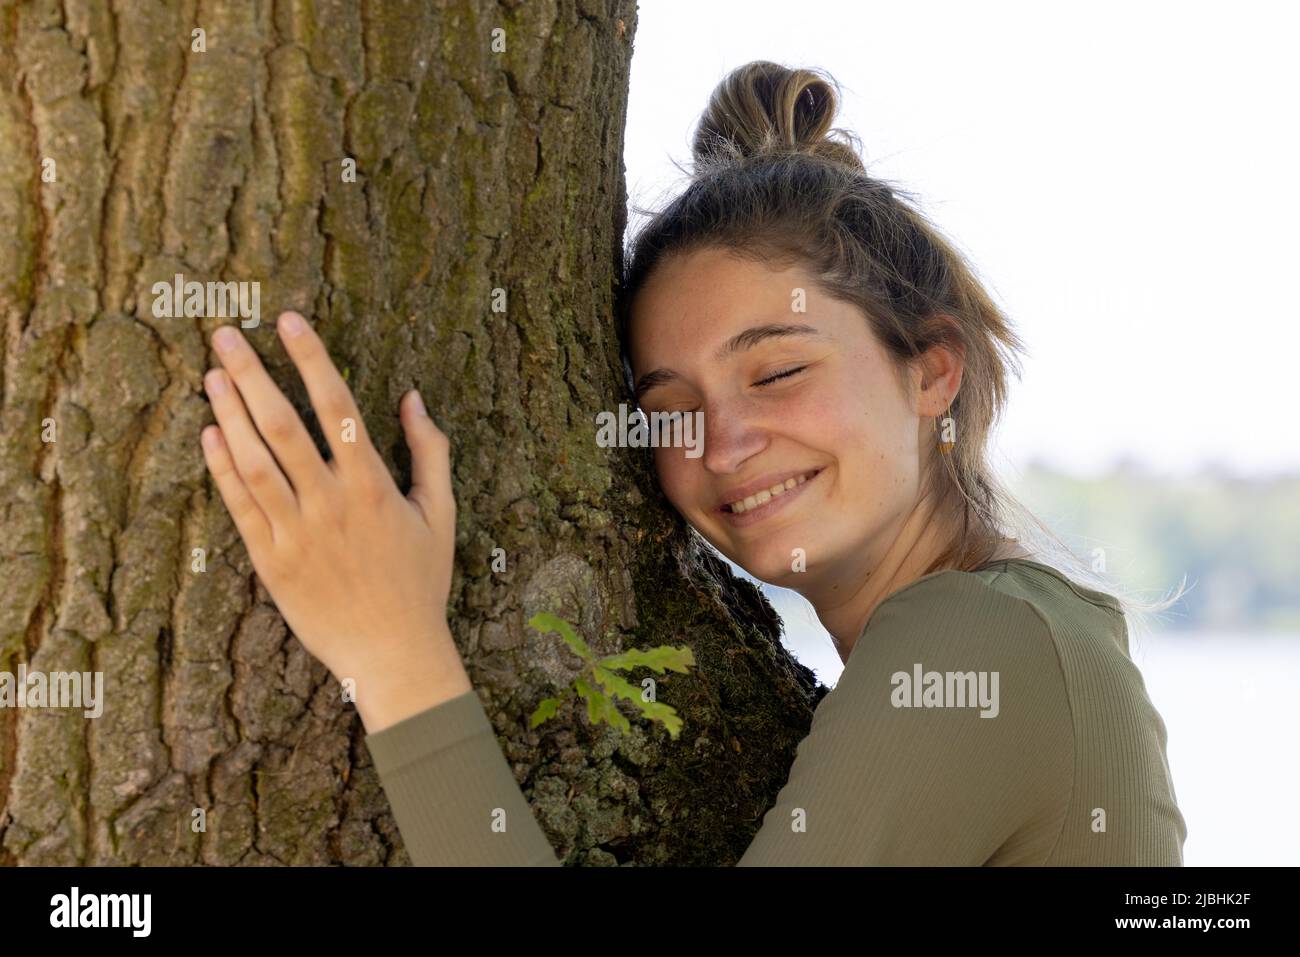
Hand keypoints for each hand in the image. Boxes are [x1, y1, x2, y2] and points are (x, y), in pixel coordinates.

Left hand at [199, 311, 470, 731]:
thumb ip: (430, 452)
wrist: (392, 653)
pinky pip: (240, 506)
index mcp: (373, 485)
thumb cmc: (421, 583)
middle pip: (282, 424)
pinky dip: (222, 468)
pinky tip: (210, 433)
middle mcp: (330, 503)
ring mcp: (296, 532)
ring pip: (254, 460)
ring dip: (230, 412)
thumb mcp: (441, 515)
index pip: (336, 406)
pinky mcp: (271, 561)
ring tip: (212, 374)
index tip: (288, 321)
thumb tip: (414, 399)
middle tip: (224, 335)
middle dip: (251, 373)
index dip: (310, 358)